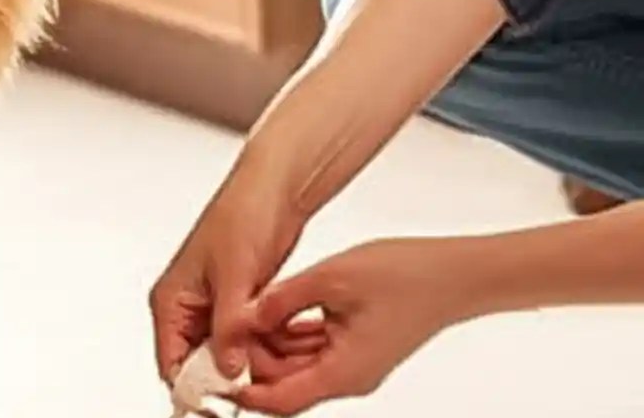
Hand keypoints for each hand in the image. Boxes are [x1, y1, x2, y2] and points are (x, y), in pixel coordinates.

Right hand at [149, 158, 306, 382]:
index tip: (226, 399)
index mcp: (171, 300)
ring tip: (272, 357)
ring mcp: (213, 307)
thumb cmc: (244, 215)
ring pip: (224, 355)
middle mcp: (187, 307)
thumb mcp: (236, 279)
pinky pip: (242, 340)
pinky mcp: (236, 304)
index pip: (172, 363)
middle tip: (257, 378)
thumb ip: (229, 329)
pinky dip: (259, 347)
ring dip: (247, 361)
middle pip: (198, 365)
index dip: (197, 387)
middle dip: (228, 375)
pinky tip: (277, 344)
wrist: (274, 191)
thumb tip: (228, 370)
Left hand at [236, 238, 469, 415]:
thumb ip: (282, 300)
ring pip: (298, 366)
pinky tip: (279, 309)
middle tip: (234, 324)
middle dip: (256, 357)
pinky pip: (315, 350)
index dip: (244, 388)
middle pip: (285, 384)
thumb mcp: (330, 278)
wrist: (457, 273)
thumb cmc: (407, 276)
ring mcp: (354, 364)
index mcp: (342, 372)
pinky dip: (293, 334)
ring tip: (254, 312)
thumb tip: (246, 315)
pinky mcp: (358, 348)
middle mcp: (348, 377)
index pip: (280, 399)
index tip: (216, 370)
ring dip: (273, 344)